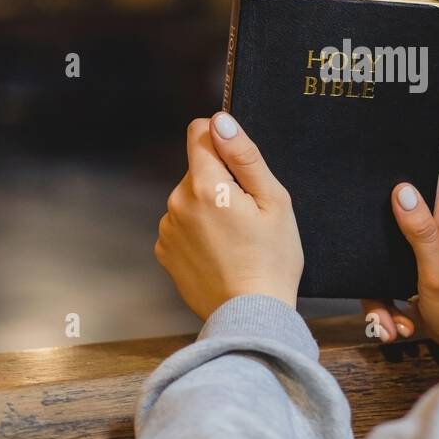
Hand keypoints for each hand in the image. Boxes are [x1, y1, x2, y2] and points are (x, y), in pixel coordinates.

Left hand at [155, 113, 303, 318]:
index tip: (240, 166)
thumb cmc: (272, 261)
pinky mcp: (165, 251)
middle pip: (198, 169)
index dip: (223, 141)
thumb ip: (244, 156)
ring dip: (209, 208)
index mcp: (205, 186)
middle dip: (221, 182)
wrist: (251, 316)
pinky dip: (199, 231)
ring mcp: (168, 229)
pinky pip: (182, 224)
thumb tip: (220, 121)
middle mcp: (177, 203)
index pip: (199, 133)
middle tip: (249, 215)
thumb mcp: (274, 201)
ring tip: (236, 239)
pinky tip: (221, 253)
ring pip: (190, 197)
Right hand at [361, 176, 438, 350]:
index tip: (372, 192)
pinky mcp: (405, 274)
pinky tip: (396, 325)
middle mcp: (430, 229)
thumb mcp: (438, 271)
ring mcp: (416, 252)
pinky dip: (384, 308)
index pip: (421, 178)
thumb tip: (402, 190)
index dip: (397, 177)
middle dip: (372, 248)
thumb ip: (421, 232)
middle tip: (370, 273)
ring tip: (389, 320)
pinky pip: (380, 282)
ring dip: (378, 297)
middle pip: (388, 216)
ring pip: (378, 257)